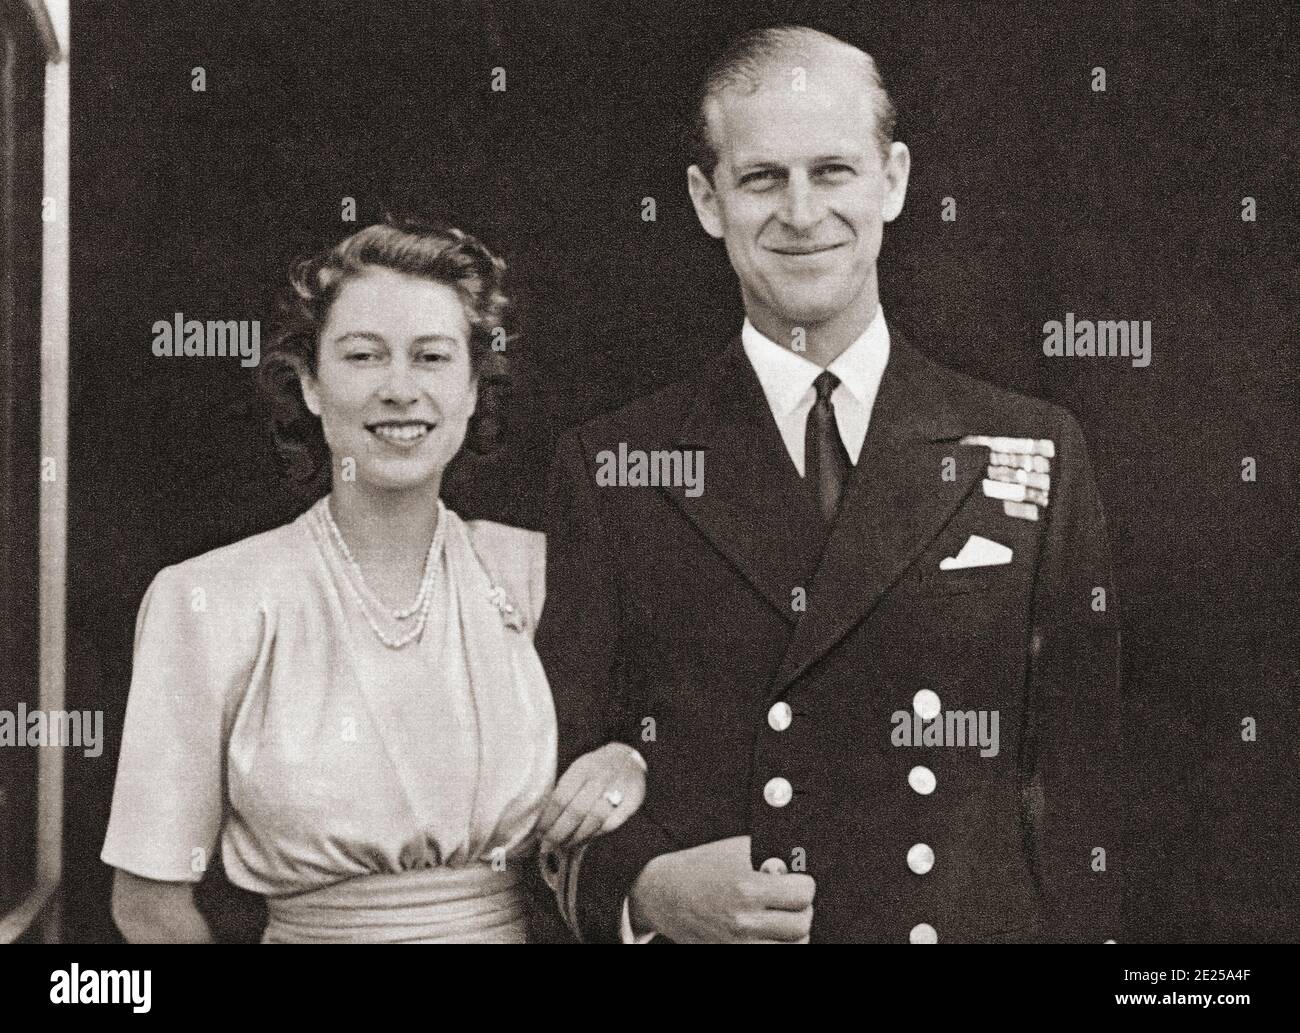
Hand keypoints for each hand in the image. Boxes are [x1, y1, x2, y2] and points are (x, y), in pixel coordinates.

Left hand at [537, 742, 645, 850]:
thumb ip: (563, 791)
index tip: (539, 833)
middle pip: (576, 811)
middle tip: (547, 846)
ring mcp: (618, 789)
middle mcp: (600, 777)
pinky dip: (595, 834)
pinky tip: (583, 839)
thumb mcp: (577, 770)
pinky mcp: (632, 801)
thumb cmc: (594, 769)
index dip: (548, 819)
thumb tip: (544, 821)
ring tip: (563, 845)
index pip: (561, 798)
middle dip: (559, 832)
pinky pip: (611, 824)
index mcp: (582, 769)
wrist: (628, 758)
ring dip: (576, 837)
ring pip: (594, 820)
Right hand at [628, 836, 815, 942]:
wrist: (663, 894)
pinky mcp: (730, 954)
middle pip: (802, 925)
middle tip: (793, 902)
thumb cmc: (698, 868)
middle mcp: (744, 921)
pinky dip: (776, 946)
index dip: (804, 885)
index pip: (803, 894)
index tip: (799, 883)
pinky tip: (769, 935)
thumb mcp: (735, 850)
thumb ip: (770, 856)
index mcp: (746, 889)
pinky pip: (772, 957)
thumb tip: (798, 866)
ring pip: (792, 948)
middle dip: (802, 910)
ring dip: (792, 934)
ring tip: (781, 919)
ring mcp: (737, 944)